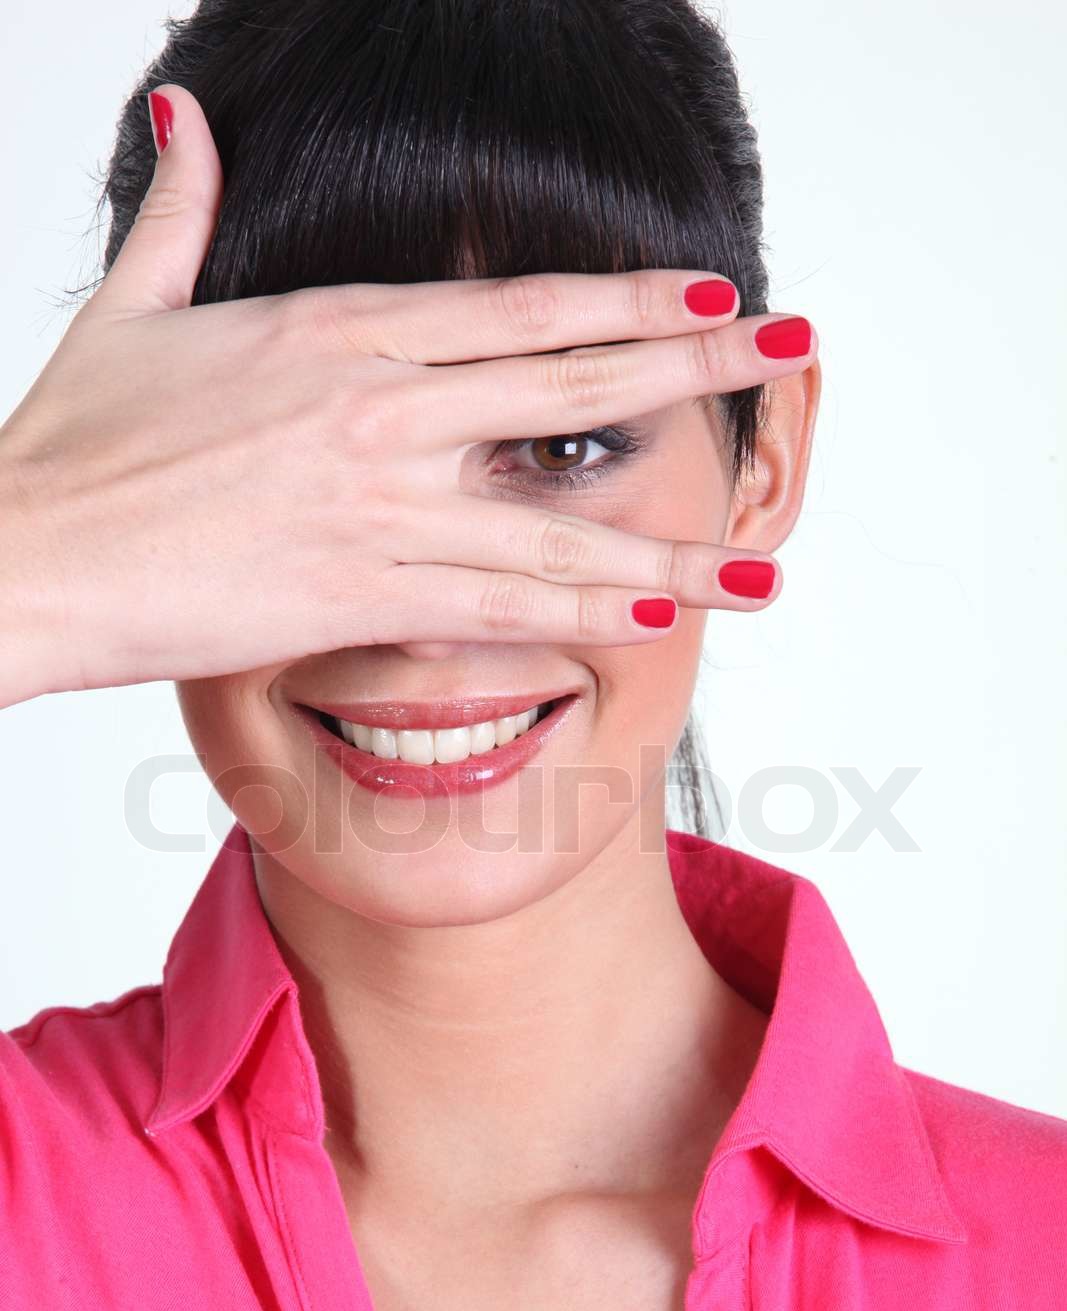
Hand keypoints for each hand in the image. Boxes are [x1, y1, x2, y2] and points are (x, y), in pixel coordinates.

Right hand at [0, 83, 816, 708]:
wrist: (24, 552)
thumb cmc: (73, 441)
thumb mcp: (132, 305)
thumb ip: (182, 210)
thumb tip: (184, 116)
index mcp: (336, 329)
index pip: (517, 305)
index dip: (626, 295)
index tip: (711, 289)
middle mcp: (378, 408)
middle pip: (569, 379)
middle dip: (695, 362)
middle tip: (793, 349)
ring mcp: (376, 504)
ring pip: (555, 522)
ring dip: (670, 541)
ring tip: (762, 562)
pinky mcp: (356, 594)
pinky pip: (496, 606)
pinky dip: (580, 613)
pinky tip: (657, 617)